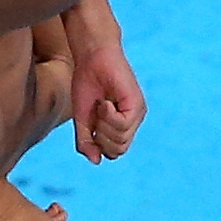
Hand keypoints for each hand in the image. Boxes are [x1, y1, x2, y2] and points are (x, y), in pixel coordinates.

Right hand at [72, 43, 146, 161]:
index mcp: (121, 125)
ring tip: (101, 106)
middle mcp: (133, 121)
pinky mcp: (137, 104)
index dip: (98, 145)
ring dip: (103, 125)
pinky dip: (109, 116)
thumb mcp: (82, 119)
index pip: (115, 152)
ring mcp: (137, 113)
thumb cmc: (87, 84)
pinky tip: (105, 103)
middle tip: (96, 116)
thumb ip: (86, 141)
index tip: (90, 125)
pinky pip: (122, 125)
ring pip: (120, 139)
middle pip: (119, 150)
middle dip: (101, 138)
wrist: (91, 58)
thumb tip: (96, 161)